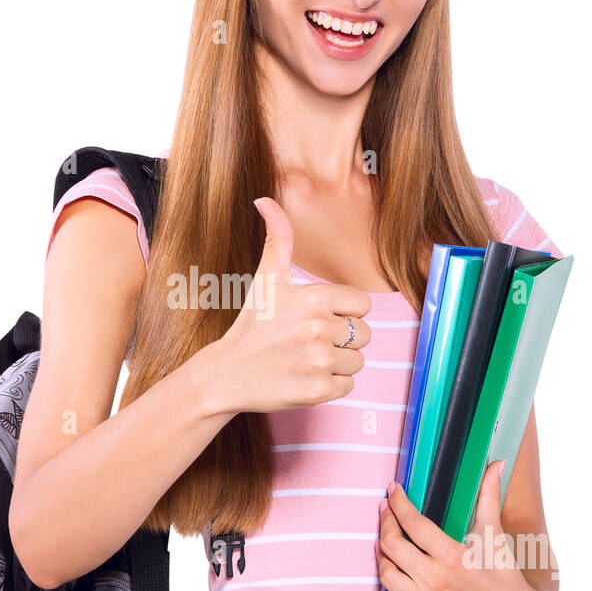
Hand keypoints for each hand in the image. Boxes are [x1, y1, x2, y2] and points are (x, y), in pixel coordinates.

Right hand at [205, 197, 371, 415]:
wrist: (226, 374)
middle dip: (342, 339)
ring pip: (358, 361)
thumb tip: (264, 200)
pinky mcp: (318, 390)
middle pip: (365, 334)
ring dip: (338, 363)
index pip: (363, 305)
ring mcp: (320, 361)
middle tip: (309, 341)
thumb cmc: (252, 324)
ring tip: (306, 359)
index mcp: (314, 298)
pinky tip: (305, 377)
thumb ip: (277, 238)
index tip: (318, 317)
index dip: (344, 312)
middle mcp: (319, 328)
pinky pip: (349, 386)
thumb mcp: (266, 279)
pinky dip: (331, 385)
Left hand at [377, 460, 545, 590]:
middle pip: (392, 547)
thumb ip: (489, 498)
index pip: (413, 523)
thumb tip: (496, 465)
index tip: (393, 491)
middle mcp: (437, 581)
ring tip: (386, 546)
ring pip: (387, 578)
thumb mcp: (496, 534)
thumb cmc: (505, 574)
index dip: (398, 503)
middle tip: (385, 513)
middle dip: (385, 524)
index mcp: (453, 556)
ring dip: (382, 558)